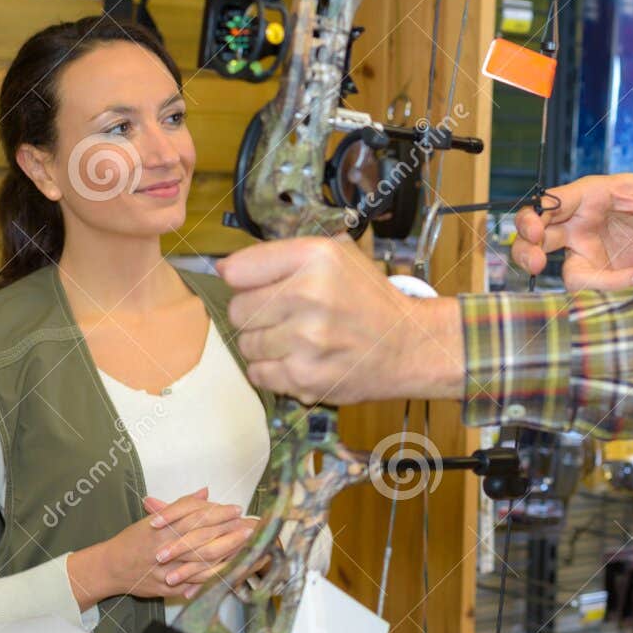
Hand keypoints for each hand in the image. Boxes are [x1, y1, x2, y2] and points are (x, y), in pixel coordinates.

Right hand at [66, 488, 252, 603]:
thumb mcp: (154, 519)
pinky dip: (215, 576)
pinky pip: (196, 582)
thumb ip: (182, 506)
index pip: (194, 517)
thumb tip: (205, 492)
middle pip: (202, 538)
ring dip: (228, 554)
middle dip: (229, 532)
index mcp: (162, 529)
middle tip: (251, 526)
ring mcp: (168, 569)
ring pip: (202, 561)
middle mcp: (165, 548)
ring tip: (249, 546)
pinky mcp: (169, 586)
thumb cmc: (133, 541)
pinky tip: (233, 570)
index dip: (217, 513)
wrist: (110, 568)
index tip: (236, 509)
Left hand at [217, 235, 464, 403]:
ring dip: (265, 345)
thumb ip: (281, 256)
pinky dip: (273, 371)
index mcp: (315, 257)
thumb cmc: (368, 299)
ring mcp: (307, 339)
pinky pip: (258, 374)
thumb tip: (224, 269)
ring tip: (296, 341)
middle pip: (238, 310)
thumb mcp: (337, 256)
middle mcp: (310, 294)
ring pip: (246, 345)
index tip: (257, 287)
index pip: (237, 270)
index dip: (244, 281)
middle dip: (255, 315)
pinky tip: (298, 361)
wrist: (407, 346)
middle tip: (285, 317)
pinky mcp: (306, 376)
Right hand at [512, 166, 632, 289]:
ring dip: (582, 285)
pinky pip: (598, 289)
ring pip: (565, 274)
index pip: (549, 205)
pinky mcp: (604, 276)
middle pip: (534, 240)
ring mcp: (588, 254)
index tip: (537, 233)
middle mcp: (578, 226)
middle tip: (534, 263)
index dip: (534, 218)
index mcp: (586, 196)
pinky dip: (615, 291)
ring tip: (613, 288)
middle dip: (525, 252)